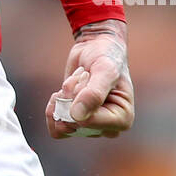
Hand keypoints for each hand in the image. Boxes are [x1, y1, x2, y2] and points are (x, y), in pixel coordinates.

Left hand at [46, 19, 133, 139]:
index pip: (88, 123)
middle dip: (70, 98)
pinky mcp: (76, 122)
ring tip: (72, 83)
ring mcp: (90, 126)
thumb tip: (77, 116)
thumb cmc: (107, 57)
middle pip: (73, 126)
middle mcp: (106, 127)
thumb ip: (93, 93)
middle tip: (81, 78)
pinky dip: (54, 108)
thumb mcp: (105, 70)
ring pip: (62, 126)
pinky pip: (55, 127)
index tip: (85, 79)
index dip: (77, 100)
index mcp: (122, 119)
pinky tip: (61, 93)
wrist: (96, 48)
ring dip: (61, 101)